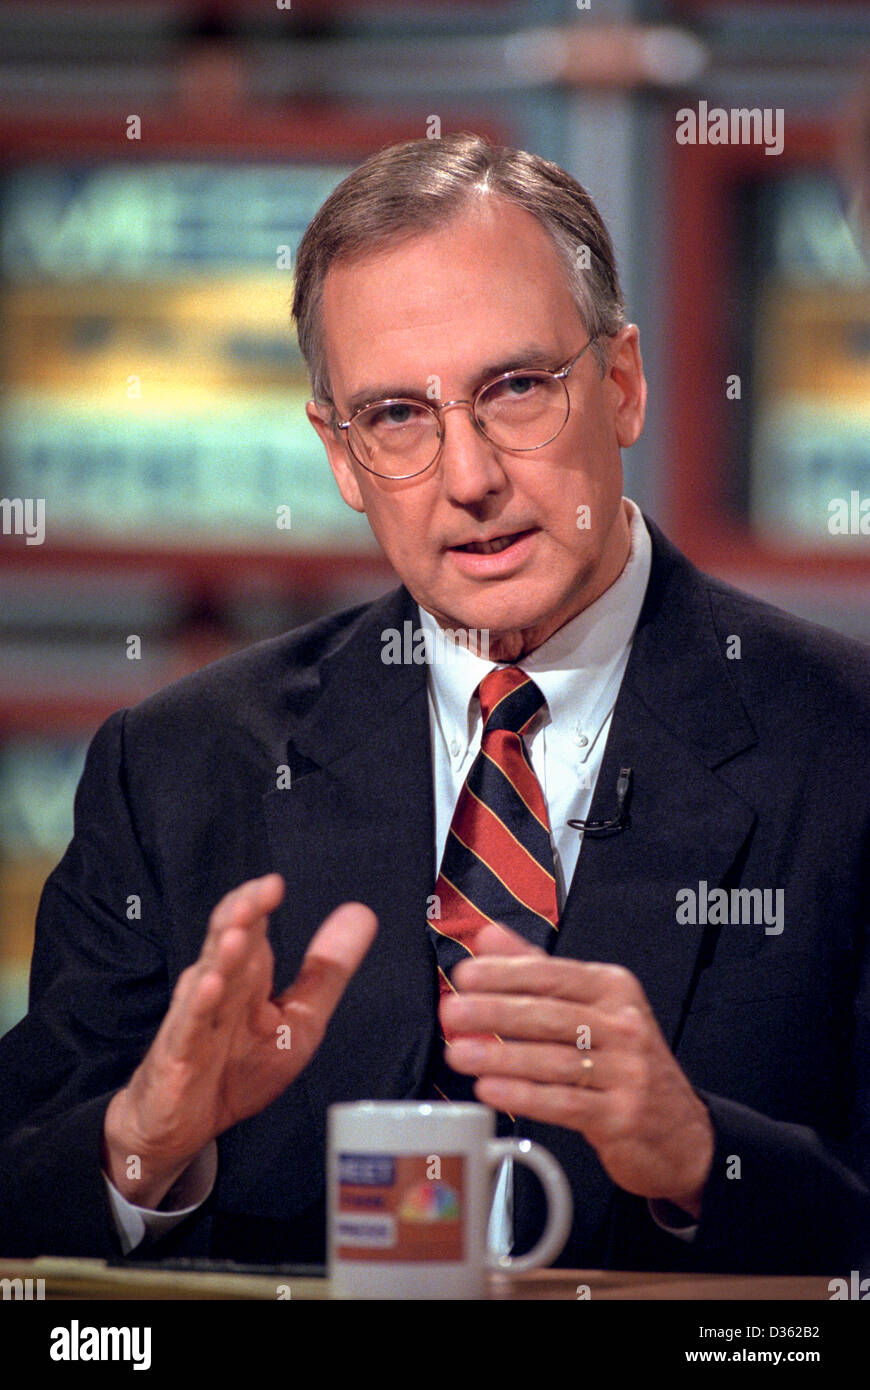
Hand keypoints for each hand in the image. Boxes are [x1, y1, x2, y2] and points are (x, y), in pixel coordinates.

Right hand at [103, 874, 376, 1205]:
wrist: (181, 1128)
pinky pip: (188, 1029)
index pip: (250, 929)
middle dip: (242, 915)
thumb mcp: (299, 1018)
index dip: (259, 903)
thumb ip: (327, 969)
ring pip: (208, 979)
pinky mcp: (179, 1056)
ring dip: (223, 956)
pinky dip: (197, 1008)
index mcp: (246, 977)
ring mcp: (195, 1021)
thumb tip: (362, 912)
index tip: (275, 883)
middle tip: (261, 892)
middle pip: (228, 944)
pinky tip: (208, 987)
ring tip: (238, 932)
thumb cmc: (236, 1068)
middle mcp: (217, 989)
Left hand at [441, 923, 712, 1218]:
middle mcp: (625, 1025)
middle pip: (550, 1014)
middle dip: (495, 1012)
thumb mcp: (593, 1007)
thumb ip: (538, 971)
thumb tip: (489, 937)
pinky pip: (566, 1103)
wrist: (682, 1131)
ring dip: (500, 1056)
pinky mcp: (623, 1115)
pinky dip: (524, 1095)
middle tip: (454, 1012)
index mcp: (614, 990)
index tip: (467, 974)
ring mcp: (629, 1071)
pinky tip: (491, 1090)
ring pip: (554, 1059)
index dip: (507, 973)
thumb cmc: (626, 1063)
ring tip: (459, 1052)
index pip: (554, 974)